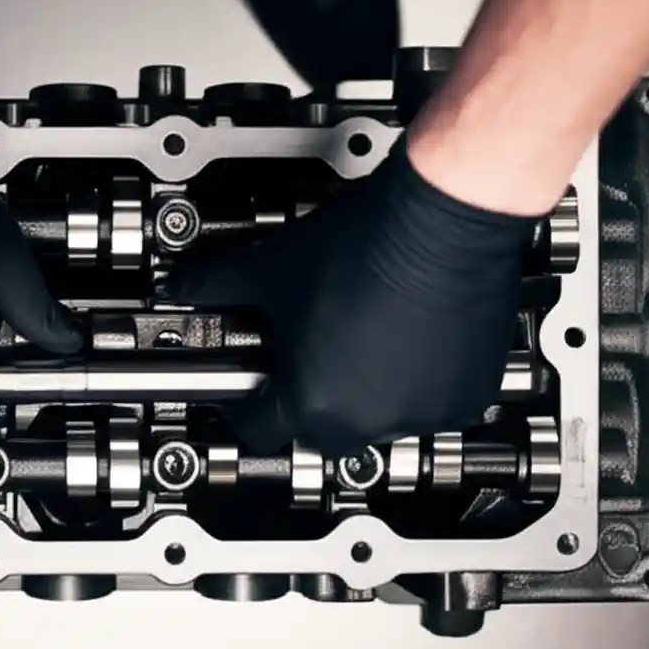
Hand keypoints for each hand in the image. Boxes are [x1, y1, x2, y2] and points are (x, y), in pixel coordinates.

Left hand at [166, 144, 535, 456]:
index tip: (246, 392)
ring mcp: (423, 412)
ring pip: (377, 419)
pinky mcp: (465, 397)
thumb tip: (182, 286)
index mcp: (314, 402)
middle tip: (302, 357)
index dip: (244, 405)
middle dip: (304, 398)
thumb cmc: (367, 244)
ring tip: (357, 339)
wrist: (443, 218)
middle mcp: (371, 419)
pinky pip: (428, 404)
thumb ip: (215, 285)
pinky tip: (403, 340)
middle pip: (318, 430)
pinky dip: (413, 381)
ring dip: (362, 391)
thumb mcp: (269, 266)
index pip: (258, 430)